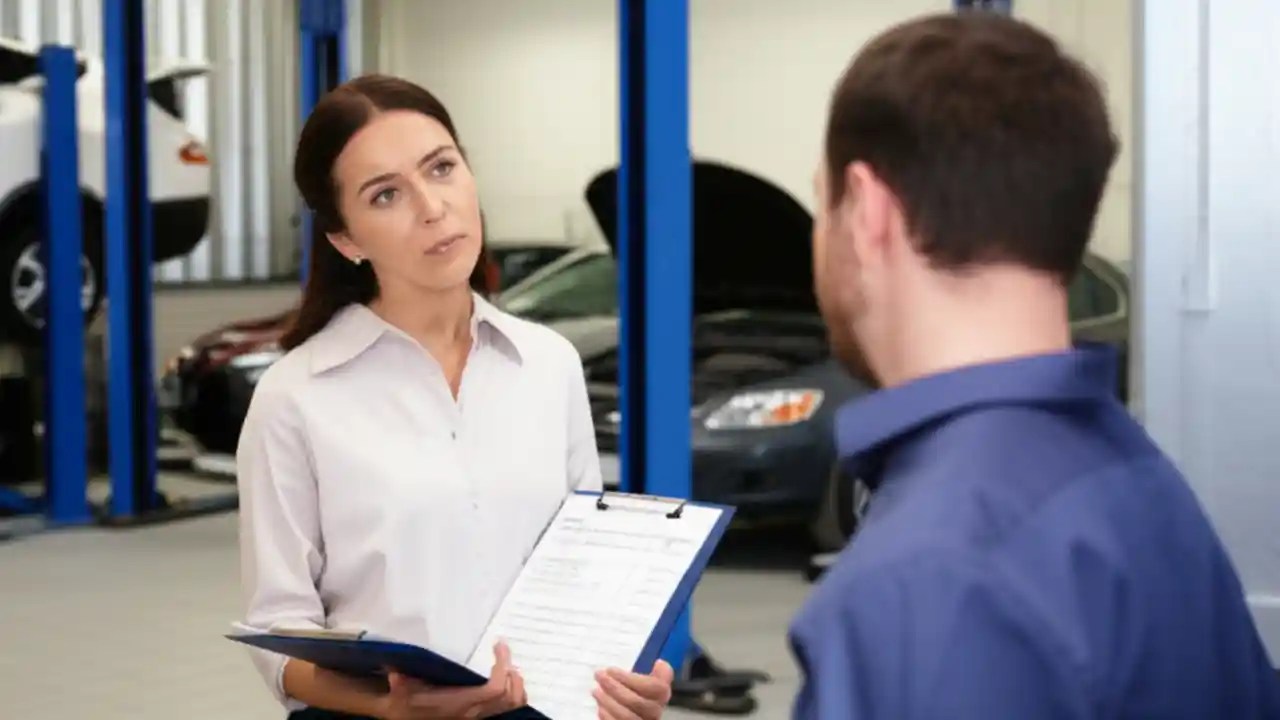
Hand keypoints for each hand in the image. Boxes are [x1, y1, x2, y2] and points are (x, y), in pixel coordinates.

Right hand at [379, 641, 525, 718]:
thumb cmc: (407, 708)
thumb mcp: (400, 696)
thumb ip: (400, 684)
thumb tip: (396, 672)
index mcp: (460, 704)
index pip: (494, 688)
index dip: (503, 665)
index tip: (499, 644)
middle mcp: (475, 714)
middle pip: (511, 696)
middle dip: (512, 671)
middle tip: (503, 653)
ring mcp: (480, 719)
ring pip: (514, 705)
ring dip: (517, 684)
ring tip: (510, 668)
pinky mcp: (482, 719)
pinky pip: (509, 711)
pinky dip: (515, 697)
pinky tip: (508, 684)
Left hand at [593, 659, 674, 719]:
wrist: (637, 714)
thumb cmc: (641, 693)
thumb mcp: (649, 681)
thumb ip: (657, 674)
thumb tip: (660, 663)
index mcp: (661, 695)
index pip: (654, 687)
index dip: (631, 678)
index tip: (611, 670)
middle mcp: (655, 712)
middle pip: (637, 702)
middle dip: (614, 687)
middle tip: (599, 675)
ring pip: (627, 716)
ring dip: (608, 701)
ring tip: (596, 690)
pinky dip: (607, 716)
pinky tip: (601, 706)